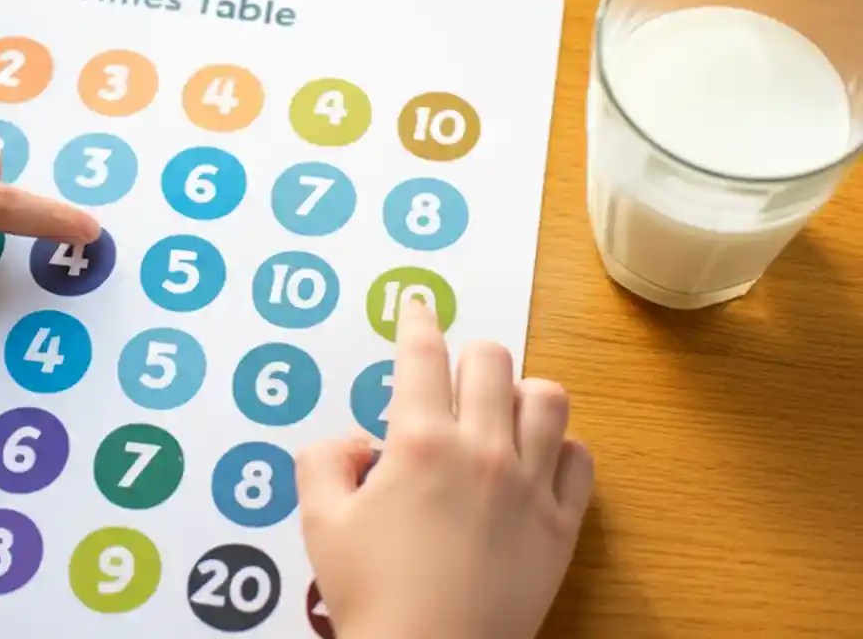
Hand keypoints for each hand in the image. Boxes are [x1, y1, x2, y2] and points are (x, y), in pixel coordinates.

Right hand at [296, 300, 594, 638]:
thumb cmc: (372, 594)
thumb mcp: (319, 523)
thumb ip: (323, 461)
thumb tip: (353, 441)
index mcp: (420, 443)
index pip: (422, 355)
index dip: (416, 320)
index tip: (416, 306)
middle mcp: (482, 451)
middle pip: (492, 359)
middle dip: (467, 356)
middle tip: (452, 378)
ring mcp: (530, 486)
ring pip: (549, 398)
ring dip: (521, 394)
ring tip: (500, 414)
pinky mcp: (561, 524)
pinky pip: (581, 459)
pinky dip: (561, 448)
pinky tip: (537, 460)